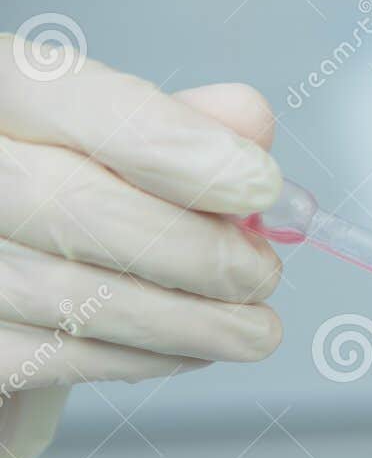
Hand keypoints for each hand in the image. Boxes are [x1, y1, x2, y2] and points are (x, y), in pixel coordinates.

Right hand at [0, 41, 284, 457]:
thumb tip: (249, 121)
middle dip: (199, 253)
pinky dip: (150, 358)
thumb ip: (171, 120)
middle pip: (78, 208)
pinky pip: (64, 357)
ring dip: (192, 322)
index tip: (260, 184)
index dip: (176, 147)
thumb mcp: (103, 132)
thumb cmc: (58, 186)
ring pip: (79, 298)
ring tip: (253, 327)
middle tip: (262, 273)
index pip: (76, 99)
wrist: (9, 258)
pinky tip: (194, 347)